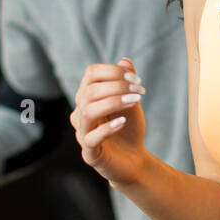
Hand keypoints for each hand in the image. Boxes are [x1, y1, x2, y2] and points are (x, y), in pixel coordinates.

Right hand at [70, 57, 147, 186]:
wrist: (133, 159)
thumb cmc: (129, 128)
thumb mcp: (131, 101)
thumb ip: (127, 82)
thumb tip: (125, 60)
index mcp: (87, 97)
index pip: (91, 74)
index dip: (113, 72)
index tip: (136, 79)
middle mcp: (80, 113)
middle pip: (90, 91)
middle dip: (117, 87)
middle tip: (140, 91)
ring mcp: (82, 133)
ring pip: (87, 111)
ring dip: (113, 102)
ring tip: (134, 101)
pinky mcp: (90, 153)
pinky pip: (91, 138)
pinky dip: (107, 128)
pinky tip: (123, 121)